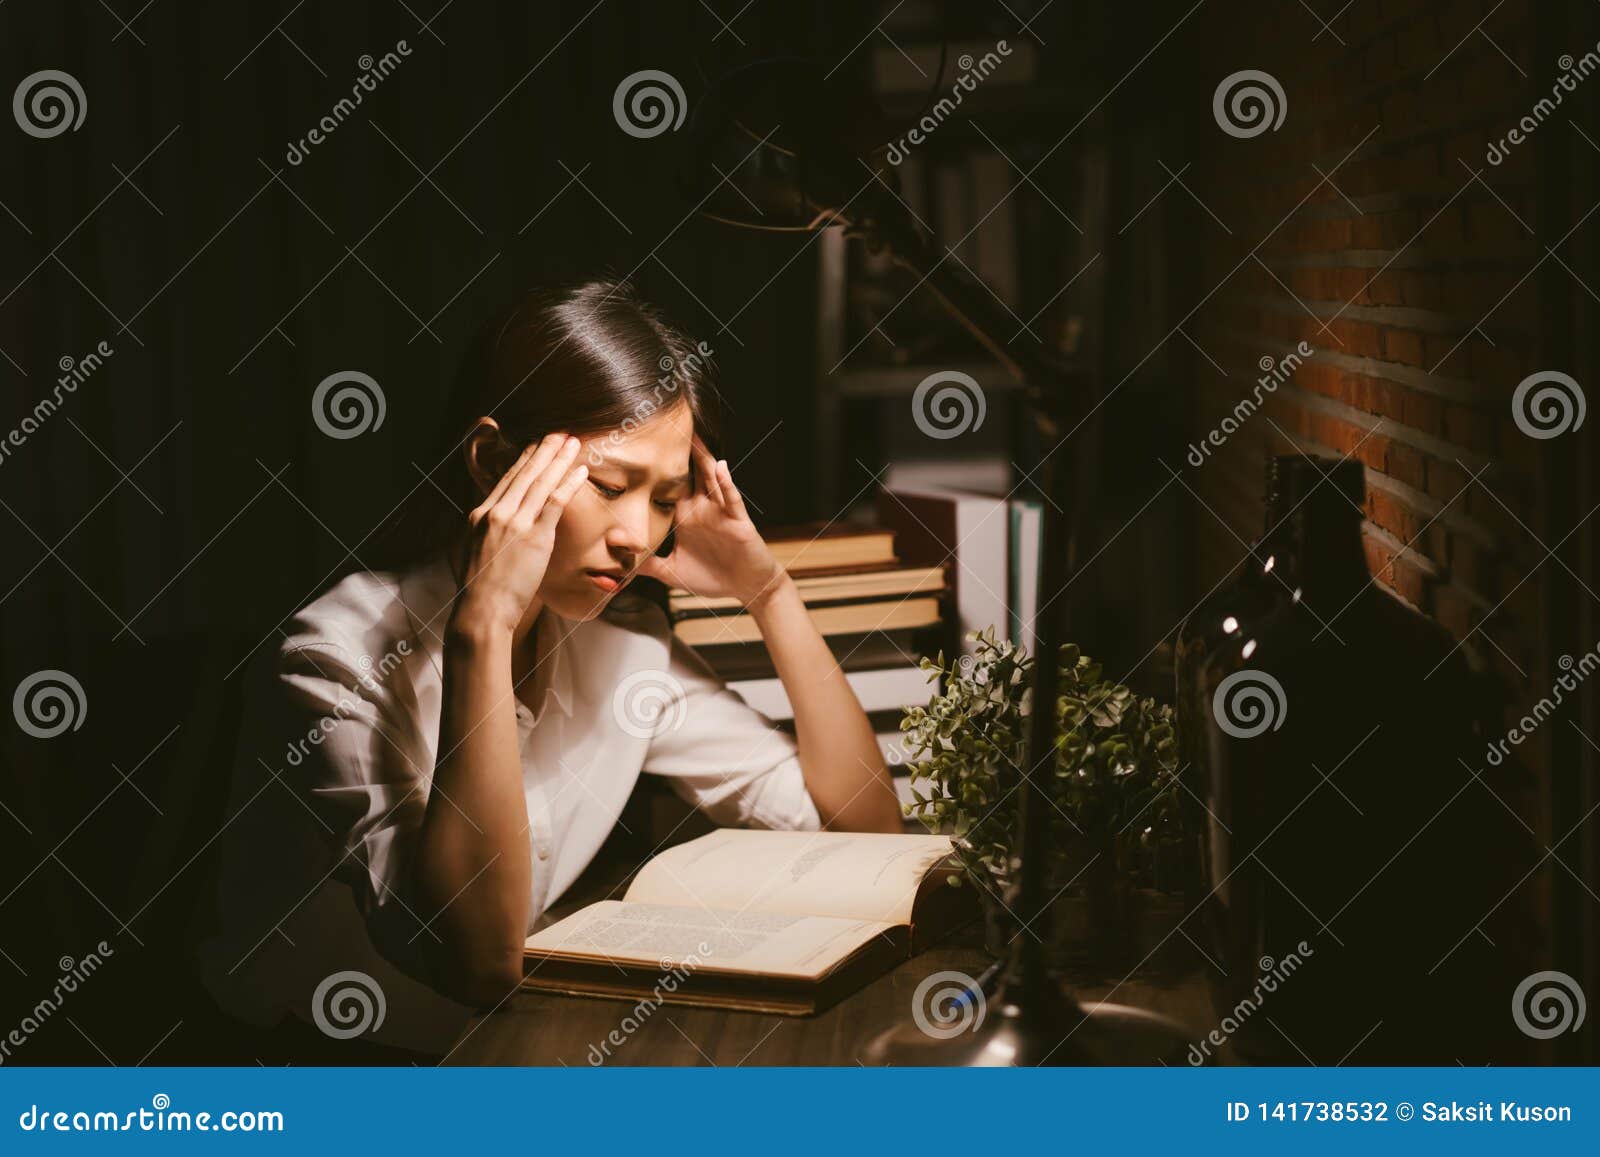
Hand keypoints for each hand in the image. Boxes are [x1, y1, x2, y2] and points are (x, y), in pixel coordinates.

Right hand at [451, 433, 587, 635]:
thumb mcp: (474, 554)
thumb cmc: (480, 591)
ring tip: (571, 441)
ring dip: (558, 458)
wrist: (481, 610)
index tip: (535, 447)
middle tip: (558, 433)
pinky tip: (580, 470)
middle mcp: (495, 513)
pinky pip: (555, 502)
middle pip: (522, 474)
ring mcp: (514, 523)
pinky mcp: (534, 536)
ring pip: (540, 482)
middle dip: (542, 450)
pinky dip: (568, 482)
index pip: (505, 481)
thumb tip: (498, 530)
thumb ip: (486, 534)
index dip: (523, 461)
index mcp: (478, 516)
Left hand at [635, 439, 784, 608]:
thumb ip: (649, 565)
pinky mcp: (737, 521)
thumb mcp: (673, 573)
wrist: (747, 588)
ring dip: (703, 457)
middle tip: (663, 427)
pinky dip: (726, 482)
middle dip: (678, 453)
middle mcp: (702, 509)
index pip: (666, 488)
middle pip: (688, 475)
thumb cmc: (713, 577)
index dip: (653, 470)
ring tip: (693, 434)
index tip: (636, 451)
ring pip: (710, 479)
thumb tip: (619, 564)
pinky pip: (731, 498)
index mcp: (685, 518)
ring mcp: (720, 512)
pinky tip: (720, 467)